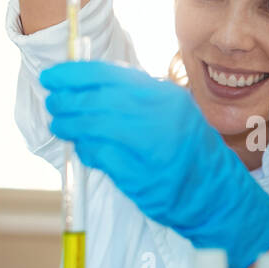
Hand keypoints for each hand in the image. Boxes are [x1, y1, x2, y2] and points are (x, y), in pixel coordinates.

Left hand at [41, 60, 268, 267]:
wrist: (216, 193)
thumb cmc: (189, 150)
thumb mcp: (171, 110)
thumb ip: (137, 96)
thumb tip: (90, 84)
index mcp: (165, 96)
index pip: (110, 75)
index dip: (75, 74)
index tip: (54, 76)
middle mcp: (159, 117)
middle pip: (98, 100)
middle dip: (67, 100)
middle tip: (53, 103)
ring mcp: (151, 147)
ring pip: (95, 127)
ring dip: (70, 125)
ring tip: (59, 125)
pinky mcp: (140, 176)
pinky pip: (101, 157)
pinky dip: (86, 150)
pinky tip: (83, 149)